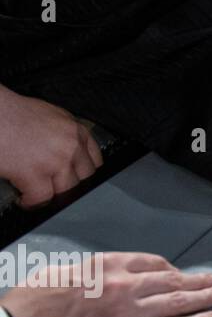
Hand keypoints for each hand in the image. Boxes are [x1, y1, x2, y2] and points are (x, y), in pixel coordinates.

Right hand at [0, 88, 102, 208]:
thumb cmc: (12, 114)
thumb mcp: (50, 118)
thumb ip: (63, 136)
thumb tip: (63, 155)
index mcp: (75, 130)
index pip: (94, 160)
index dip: (81, 172)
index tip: (73, 177)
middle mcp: (71, 145)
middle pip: (84, 177)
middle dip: (68, 184)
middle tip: (51, 186)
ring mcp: (56, 160)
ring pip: (66, 190)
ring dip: (51, 194)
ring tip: (36, 192)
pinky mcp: (35, 173)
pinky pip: (42, 198)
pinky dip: (31, 202)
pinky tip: (23, 198)